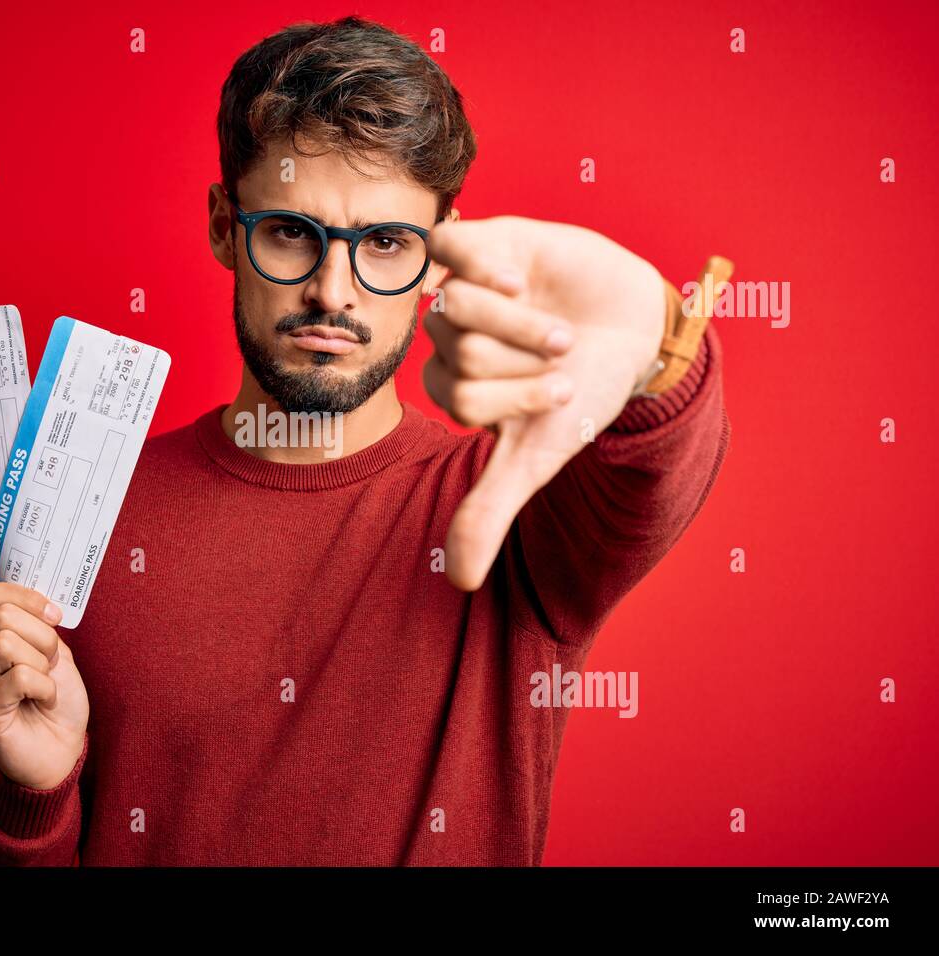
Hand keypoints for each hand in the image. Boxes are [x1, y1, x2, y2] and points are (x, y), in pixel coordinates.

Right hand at [0, 582, 89, 789]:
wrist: (63, 748)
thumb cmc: (58, 702)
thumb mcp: (56, 654)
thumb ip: (41, 627)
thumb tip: (39, 605)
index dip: (26, 597)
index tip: (54, 618)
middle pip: (4, 616)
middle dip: (43, 637)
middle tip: (52, 665)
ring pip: (7, 643)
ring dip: (42, 664)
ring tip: (45, 685)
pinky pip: (19, 677)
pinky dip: (45, 687)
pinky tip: (43, 702)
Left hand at [422, 215, 665, 591]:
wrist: (638, 328)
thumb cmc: (587, 392)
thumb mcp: (539, 457)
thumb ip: (491, 510)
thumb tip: (457, 581)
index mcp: (455, 386)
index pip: (459, 398)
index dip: (518, 400)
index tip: (562, 395)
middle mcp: (452, 338)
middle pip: (459, 353)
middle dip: (524, 363)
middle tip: (563, 357)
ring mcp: (464, 289)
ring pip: (456, 307)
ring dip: (521, 325)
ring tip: (559, 327)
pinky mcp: (484, 243)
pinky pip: (449, 245)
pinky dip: (482, 265)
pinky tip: (519, 279)